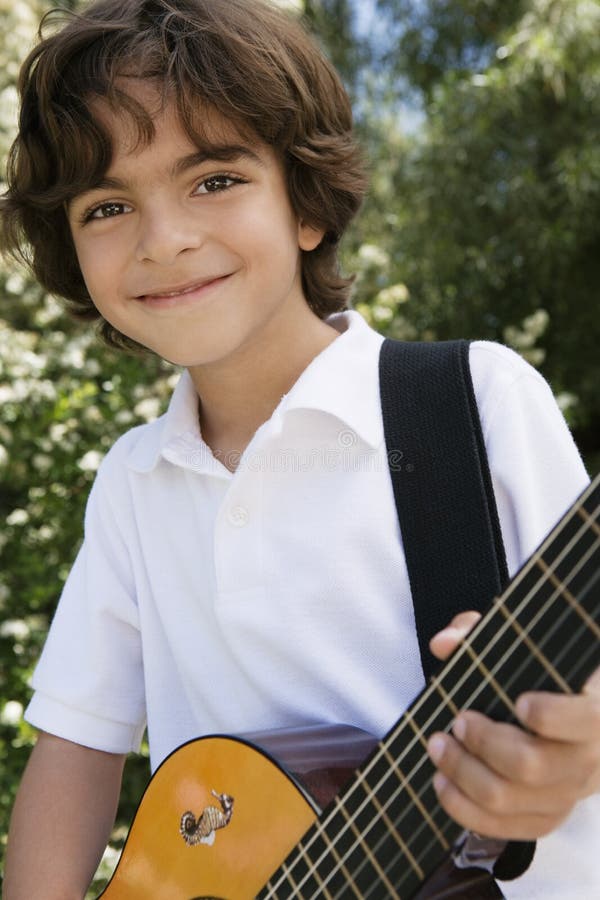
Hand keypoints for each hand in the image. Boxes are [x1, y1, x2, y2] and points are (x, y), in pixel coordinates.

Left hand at [426, 612, 599, 839]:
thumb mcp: (513, 640)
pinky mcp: (547, 816)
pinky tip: (443, 785)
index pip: (585, 719)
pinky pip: (507, 829)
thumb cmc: (536, 672)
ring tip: (438, 747)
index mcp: (593, 710)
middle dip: (484, 744)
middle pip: (532, 766)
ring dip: (464, 775)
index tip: (519, 701)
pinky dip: (466, 810)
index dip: (552, 715)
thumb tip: (444, 644)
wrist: (563, 709)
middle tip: (457, 721)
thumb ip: (479, 631)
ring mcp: (568, 794)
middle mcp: (588, 758)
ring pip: (511, 801)